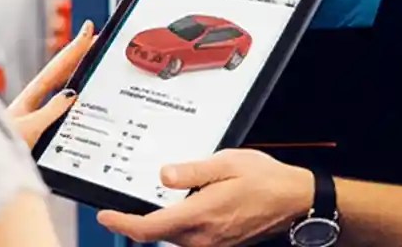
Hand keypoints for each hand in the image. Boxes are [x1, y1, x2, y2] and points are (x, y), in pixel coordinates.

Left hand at [7, 19, 96, 148]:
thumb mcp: (28, 129)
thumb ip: (49, 112)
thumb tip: (71, 93)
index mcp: (30, 96)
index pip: (57, 66)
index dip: (75, 47)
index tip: (88, 28)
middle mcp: (32, 100)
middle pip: (60, 71)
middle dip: (78, 54)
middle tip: (95, 38)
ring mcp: (33, 112)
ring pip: (58, 86)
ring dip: (74, 72)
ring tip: (91, 60)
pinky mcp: (35, 126)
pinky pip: (57, 104)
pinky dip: (71, 97)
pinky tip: (78, 98)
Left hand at [97, 149, 312, 246]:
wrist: (295, 201)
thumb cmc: (266, 180)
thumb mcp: (226, 163)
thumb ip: (191, 171)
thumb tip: (163, 175)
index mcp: (201, 215)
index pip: (150, 228)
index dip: (122, 223)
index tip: (105, 216)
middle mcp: (204, 237)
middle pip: (157, 235)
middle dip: (137, 222)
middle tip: (121, 207)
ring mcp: (213, 244)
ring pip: (173, 237)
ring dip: (159, 224)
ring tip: (153, 203)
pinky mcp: (221, 244)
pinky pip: (190, 238)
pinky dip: (178, 225)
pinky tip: (184, 207)